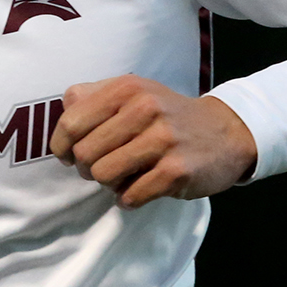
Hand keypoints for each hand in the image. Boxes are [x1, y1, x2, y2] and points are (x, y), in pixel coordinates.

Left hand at [49, 75, 257, 207]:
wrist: (224, 132)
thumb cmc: (166, 115)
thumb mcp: (133, 92)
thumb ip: (93, 96)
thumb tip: (64, 110)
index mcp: (126, 88)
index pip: (71, 123)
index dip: (62, 146)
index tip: (69, 155)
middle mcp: (144, 109)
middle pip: (85, 154)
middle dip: (87, 168)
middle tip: (103, 167)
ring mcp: (163, 140)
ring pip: (104, 175)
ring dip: (109, 183)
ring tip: (124, 176)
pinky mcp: (177, 171)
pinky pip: (130, 196)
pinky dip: (128, 198)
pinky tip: (140, 188)